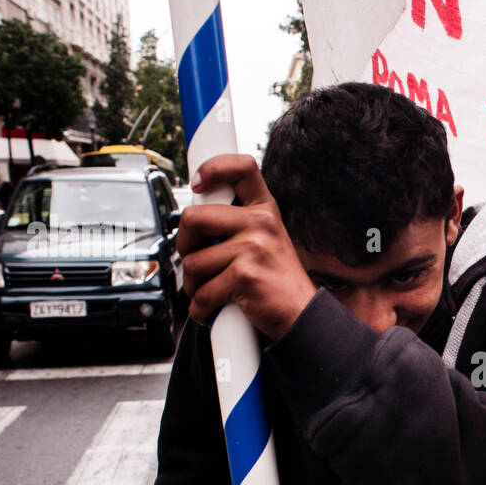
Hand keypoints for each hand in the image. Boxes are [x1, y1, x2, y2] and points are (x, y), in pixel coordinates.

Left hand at [177, 154, 315, 339]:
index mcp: (265, 210)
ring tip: (213, 290)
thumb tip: (193, 218)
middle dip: (185, 245)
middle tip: (198, 259)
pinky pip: (202, 292)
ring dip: (194, 285)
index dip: (212, 169)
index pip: (241, 168)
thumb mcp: (265, 241)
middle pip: (192, 217)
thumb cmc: (276, 282)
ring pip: (193, 262)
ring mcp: (254, 248)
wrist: (300, 316)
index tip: (198, 185)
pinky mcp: (245, 275)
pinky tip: (214, 309)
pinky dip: (201, 309)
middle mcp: (261, 223)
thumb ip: (235, 224)